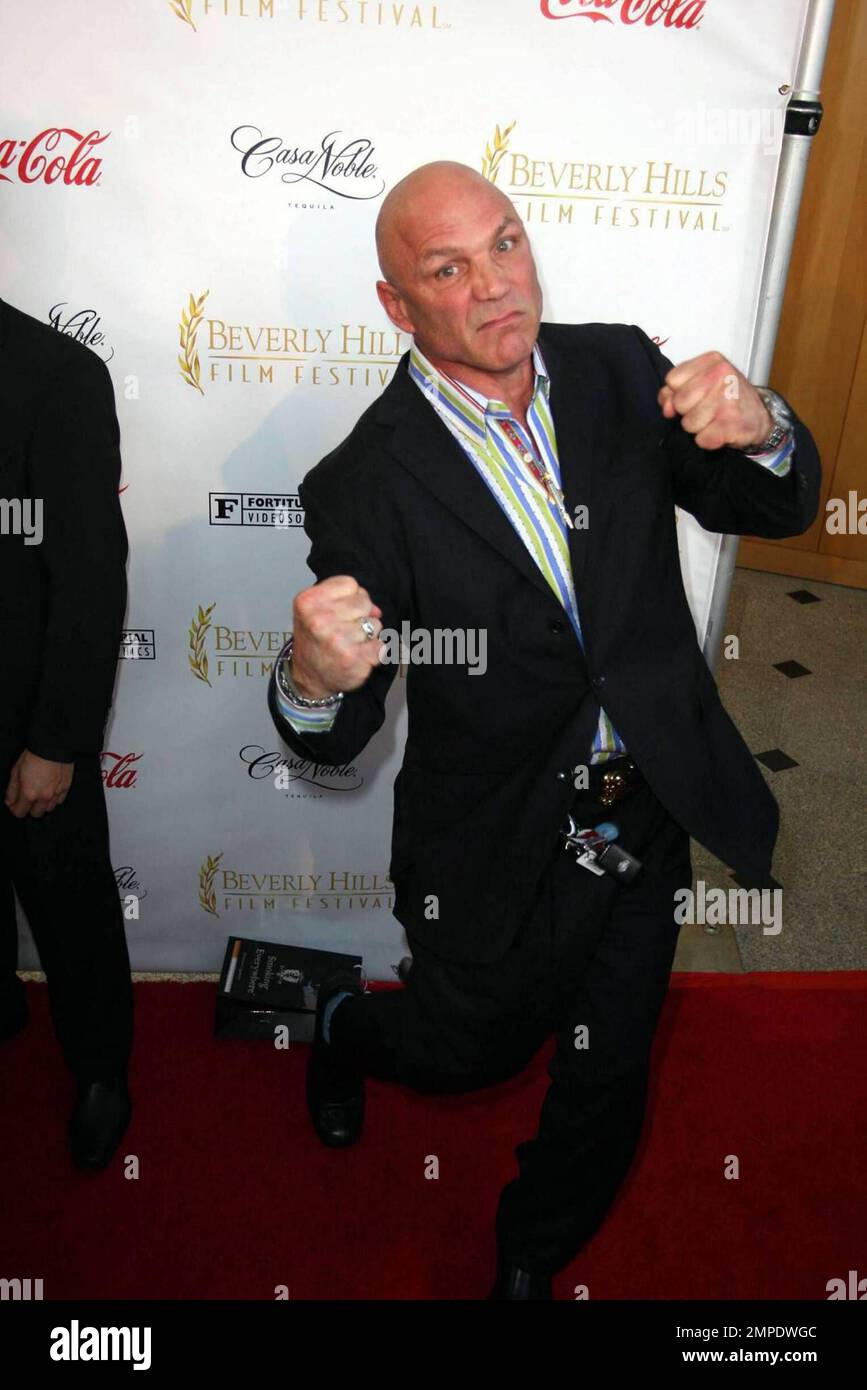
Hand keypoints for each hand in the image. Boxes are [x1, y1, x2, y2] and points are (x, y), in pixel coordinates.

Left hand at [4, 750, 73, 818]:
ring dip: (42, 804)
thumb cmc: (35, 755)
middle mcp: (44, 797)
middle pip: (35, 814)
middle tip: (27, 799)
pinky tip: (50, 790)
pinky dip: (54, 799)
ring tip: (39, 794)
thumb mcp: (15, 771)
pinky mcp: (66, 788)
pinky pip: (59, 801)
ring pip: (48, 809)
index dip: (14, 808)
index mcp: (29, 793)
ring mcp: (56, 793)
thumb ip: (12, 790)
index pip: (19, 812)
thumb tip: (10, 800)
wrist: (53, 746)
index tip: (14, 804)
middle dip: (29, 808)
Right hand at [290, 575, 384, 697]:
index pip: (350, 584)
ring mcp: (337, 640)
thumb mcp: (315, 609)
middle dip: (361, 615)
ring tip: (349, 643)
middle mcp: (320, 619)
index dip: (351, 597)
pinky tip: (357, 656)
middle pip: (364, 602)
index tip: (340, 611)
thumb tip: (376, 610)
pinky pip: (381, 645)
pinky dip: (373, 651)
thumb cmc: (315, 640)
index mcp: (308, 601)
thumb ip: (345, 599)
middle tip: (344, 630)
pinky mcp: (353, 658)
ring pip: (375, 624)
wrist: (308, 677)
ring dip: (368, 635)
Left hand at [658, 350, 773, 450]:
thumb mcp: (703, 383)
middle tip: (706, 410)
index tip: (692, 397)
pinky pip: (701, 439)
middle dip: (687, 412)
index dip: (676, 393)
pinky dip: (707, 440)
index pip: (672, 379)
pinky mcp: (732, 424)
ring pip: (688, 423)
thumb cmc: (727, 399)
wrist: (759, 418)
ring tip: (715, 420)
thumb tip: (667, 407)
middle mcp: (722, 375)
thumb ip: (676, 389)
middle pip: (679, 402)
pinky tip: (720, 431)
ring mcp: (728, 400)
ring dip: (698, 428)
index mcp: (712, 361)